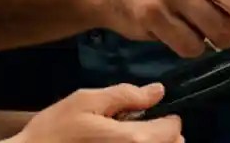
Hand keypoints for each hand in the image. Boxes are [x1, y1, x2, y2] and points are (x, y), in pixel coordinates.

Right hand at [10, 84, 183, 142]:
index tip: (145, 112)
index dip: (164, 116)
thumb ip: (125, 95)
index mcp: (134, 140)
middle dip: (162, 134)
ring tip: (122, 139)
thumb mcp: (86, 101)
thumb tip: (158, 91)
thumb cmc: (55, 130)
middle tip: (133, 126)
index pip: (174, 128)